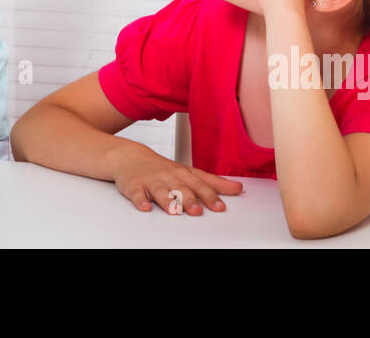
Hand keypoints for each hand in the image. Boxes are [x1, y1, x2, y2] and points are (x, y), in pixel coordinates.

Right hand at [110, 145, 242, 215]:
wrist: (130, 157)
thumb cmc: (163, 169)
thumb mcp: (189, 172)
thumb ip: (214, 182)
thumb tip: (238, 188)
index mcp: (183, 174)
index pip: (199, 185)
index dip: (210, 196)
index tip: (220, 207)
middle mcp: (169, 177)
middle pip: (180, 189)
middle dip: (189, 200)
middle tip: (197, 211)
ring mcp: (151, 182)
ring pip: (160, 192)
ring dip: (167, 201)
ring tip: (174, 210)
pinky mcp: (134, 186)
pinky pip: (136, 194)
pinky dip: (140, 201)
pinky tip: (145, 207)